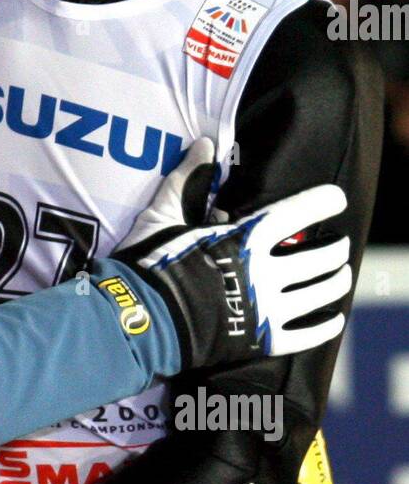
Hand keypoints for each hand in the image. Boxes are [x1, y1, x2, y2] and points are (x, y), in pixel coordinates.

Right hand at [116, 138, 350, 366]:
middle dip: (334, 250)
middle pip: (317, 258)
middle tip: (340, 246)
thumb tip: (204, 144)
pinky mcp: (261, 339)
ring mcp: (266, 308)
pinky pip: (304, 335)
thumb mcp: (164, 215)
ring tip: (341, 277)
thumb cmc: (152, 263)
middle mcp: (265, 272)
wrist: (142, 318)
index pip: (296, 213)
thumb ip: (187, 180)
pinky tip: (333, 320)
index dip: (321, 203)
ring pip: (318, 294)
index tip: (337, 198)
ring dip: (335, 283)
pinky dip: (323, 327)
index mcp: (245, 239)